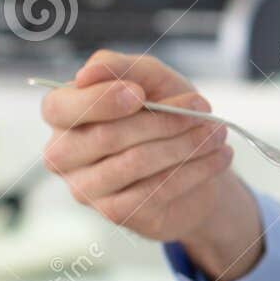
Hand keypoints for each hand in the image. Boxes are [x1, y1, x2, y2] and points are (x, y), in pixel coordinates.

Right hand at [41, 50, 238, 243]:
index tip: (141, 94)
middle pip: (105, 136)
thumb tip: (87, 72)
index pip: (60, 107)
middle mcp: (63, 154)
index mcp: (63, 115)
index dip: (100, 100)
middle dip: (161, 120)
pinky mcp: (114, 212)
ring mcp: (85, 188)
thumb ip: (121, 68)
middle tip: (203, 108)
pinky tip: (219, 157)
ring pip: (134, 163)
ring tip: (218, 132)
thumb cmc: (164, 113)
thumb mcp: (151, 79)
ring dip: (185, 144)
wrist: (194, 160)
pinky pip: (154, 191)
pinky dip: (194, 170)